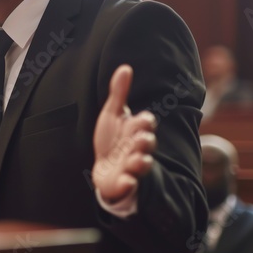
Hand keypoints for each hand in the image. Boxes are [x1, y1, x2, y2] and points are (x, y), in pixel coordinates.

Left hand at [93, 65, 157, 203]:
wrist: (106, 169)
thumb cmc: (112, 140)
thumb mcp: (113, 115)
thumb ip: (119, 93)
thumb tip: (125, 67)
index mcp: (136, 130)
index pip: (145, 123)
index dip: (145, 122)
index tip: (143, 119)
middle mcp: (137, 148)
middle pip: (146, 143)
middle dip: (145, 141)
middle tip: (141, 139)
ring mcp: (131, 166)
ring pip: (142, 164)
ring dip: (140, 162)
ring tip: (135, 160)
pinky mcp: (124, 183)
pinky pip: (129, 185)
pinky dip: (129, 183)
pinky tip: (127, 181)